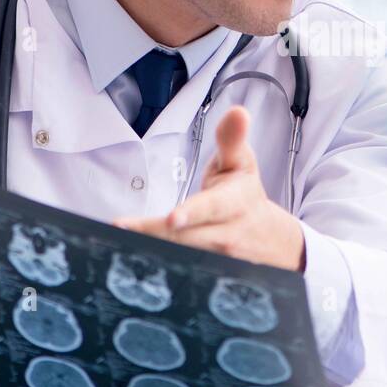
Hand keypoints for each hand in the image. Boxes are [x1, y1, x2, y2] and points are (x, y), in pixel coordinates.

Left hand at [115, 106, 305, 271]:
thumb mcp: (242, 163)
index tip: (173, 218)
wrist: (269, 240)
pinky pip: (178, 270)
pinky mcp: (207, 275)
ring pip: (179, 256)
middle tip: (122, 227)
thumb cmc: (244, 194)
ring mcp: (217, 260)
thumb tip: (238, 111)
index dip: (192, 213)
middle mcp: (226, 235)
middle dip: (153, 233)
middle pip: (185, 237)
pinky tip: (128, 258)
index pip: (211, 208)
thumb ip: (232, 139)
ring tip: (117, 240)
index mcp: (234, 203)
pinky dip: (156, 266)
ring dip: (148, 250)